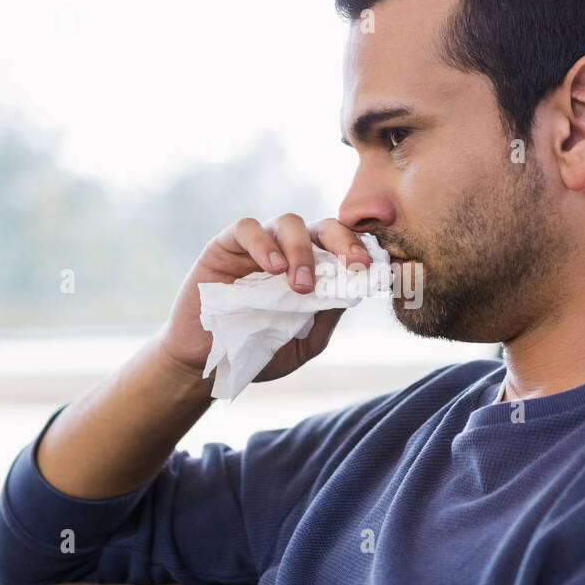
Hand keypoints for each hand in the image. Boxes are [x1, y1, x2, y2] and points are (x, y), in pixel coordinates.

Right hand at [158, 213, 375, 385]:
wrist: (208, 362)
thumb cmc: (257, 350)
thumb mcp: (303, 342)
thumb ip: (326, 316)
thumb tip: (355, 291)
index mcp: (313, 270)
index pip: (342, 247)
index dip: (361, 251)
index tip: (375, 269)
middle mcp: (289, 251)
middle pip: (323, 226)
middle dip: (344, 241)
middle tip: (353, 266)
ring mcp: (259, 245)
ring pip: (289, 222)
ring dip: (302, 250)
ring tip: (302, 285)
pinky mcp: (226, 245)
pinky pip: (247, 228)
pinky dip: (264, 244)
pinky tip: (273, 269)